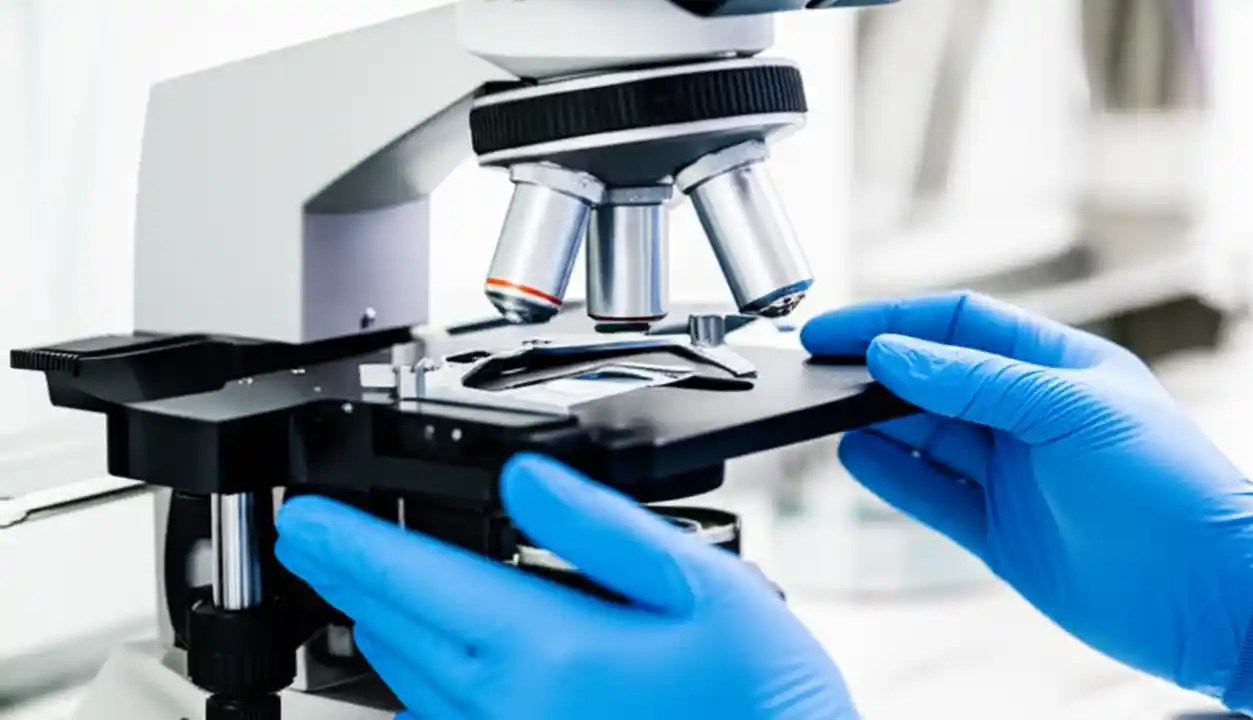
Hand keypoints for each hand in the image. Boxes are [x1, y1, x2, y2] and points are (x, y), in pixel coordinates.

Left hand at [275, 454, 856, 719]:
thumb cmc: (760, 698)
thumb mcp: (703, 587)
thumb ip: (601, 528)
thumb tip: (525, 479)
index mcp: (546, 651)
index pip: (412, 581)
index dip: (345, 543)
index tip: (301, 519)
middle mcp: (507, 713)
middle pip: (391, 632)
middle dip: (351, 578)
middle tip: (320, 538)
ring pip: (404, 683)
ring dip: (379, 626)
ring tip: (369, 582)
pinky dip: (419, 681)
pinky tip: (433, 655)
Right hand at [802, 292, 1252, 698]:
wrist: (1208, 600)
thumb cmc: (1171, 490)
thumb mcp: (1069, 411)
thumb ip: (974, 382)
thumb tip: (892, 353)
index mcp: (1055, 367)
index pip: (958, 324)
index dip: (894, 321)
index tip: (836, 330)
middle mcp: (1027, 415)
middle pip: (932, 379)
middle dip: (875, 371)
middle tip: (819, 369)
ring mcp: (1011, 474)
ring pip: (924, 436)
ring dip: (874, 423)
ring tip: (825, 412)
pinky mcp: (998, 530)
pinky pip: (929, 494)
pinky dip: (890, 476)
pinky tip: (854, 458)